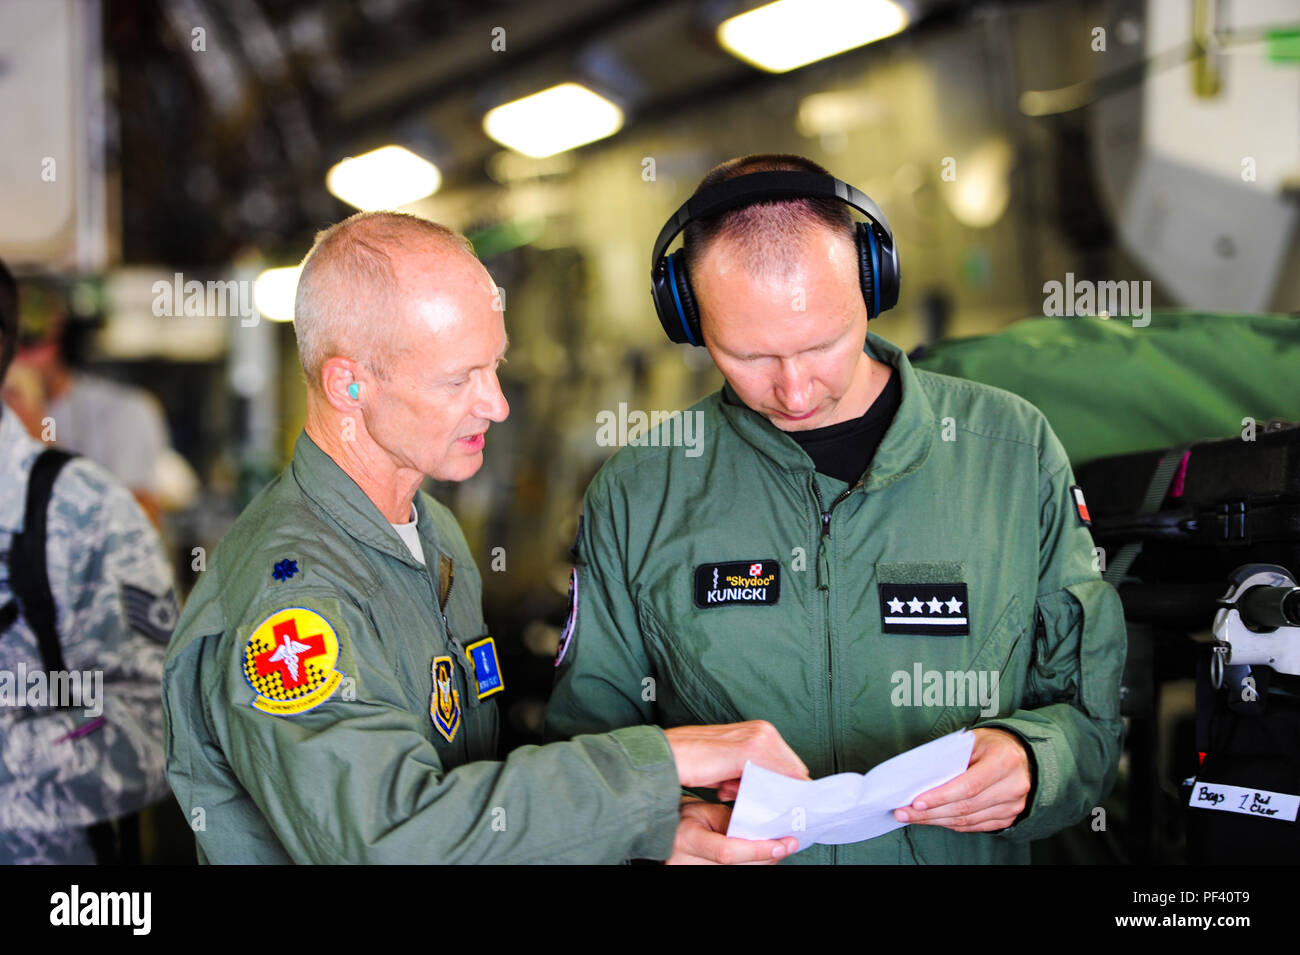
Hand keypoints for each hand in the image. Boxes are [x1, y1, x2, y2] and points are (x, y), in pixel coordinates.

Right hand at [664, 720, 809, 791]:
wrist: (667, 757)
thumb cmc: (694, 763)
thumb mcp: (729, 771)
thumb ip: (751, 777)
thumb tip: (770, 793)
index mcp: (760, 730)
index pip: (789, 765)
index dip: (782, 787)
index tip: (773, 803)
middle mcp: (763, 730)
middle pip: (793, 771)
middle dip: (777, 791)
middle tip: (750, 800)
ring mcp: (759, 737)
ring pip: (786, 776)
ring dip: (771, 793)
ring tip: (735, 795)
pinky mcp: (749, 749)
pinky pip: (775, 776)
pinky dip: (771, 793)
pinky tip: (749, 800)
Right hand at [666, 797, 799, 864]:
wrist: (664, 833)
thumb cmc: (682, 817)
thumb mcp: (702, 809)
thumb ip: (730, 820)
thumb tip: (762, 829)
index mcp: (686, 839)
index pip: (728, 851)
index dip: (758, 849)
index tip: (784, 844)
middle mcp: (686, 863)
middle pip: (739, 866)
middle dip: (768, 855)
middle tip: (789, 843)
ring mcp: (693, 873)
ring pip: (742, 872)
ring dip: (763, 861)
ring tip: (776, 846)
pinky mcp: (704, 876)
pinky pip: (736, 872)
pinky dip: (752, 863)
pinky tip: (762, 853)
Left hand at [893, 728, 1030, 832]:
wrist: (1023, 755)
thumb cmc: (992, 744)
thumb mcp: (975, 739)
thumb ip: (953, 756)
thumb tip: (922, 777)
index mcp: (1004, 761)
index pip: (968, 786)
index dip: (941, 797)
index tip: (916, 802)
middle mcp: (1013, 786)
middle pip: (965, 807)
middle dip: (930, 813)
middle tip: (903, 813)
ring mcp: (1013, 805)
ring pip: (968, 821)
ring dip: (937, 821)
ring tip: (912, 817)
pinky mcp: (1009, 817)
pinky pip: (976, 826)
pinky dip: (952, 824)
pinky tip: (934, 819)